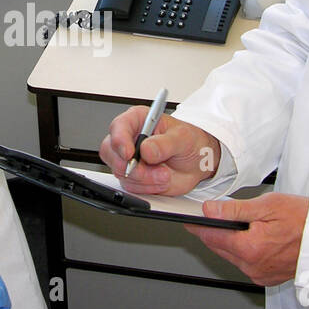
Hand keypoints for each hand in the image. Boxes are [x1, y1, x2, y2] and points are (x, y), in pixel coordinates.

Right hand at [99, 105, 221, 196]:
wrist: (197, 163)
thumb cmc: (189, 142)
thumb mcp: (183, 138)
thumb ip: (165, 143)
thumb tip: (147, 149)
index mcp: (138, 120)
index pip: (119, 127)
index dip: (119, 140)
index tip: (129, 154)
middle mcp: (130, 139)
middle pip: (110, 151)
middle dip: (130, 166)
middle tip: (148, 171)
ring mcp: (129, 159)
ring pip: (120, 172)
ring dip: (144, 179)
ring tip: (165, 175)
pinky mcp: (133, 177)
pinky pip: (130, 186)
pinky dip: (147, 187)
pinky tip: (161, 181)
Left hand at [182, 192, 308, 286]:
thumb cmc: (305, 220)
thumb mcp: (268, 205)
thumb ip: (235, 209)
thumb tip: (210, 210)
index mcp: (250, 248)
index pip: (212, 237)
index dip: (198, 226)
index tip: (189, 220)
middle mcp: (253, 266)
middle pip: (219, 248)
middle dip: (214, 233)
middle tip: (215, 217)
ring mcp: (260, 274)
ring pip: (231, 256)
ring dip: (230, 242)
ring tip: (243, 225)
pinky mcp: (268, 278)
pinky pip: (245, 264)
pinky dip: (244, 251)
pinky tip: (255, 239)